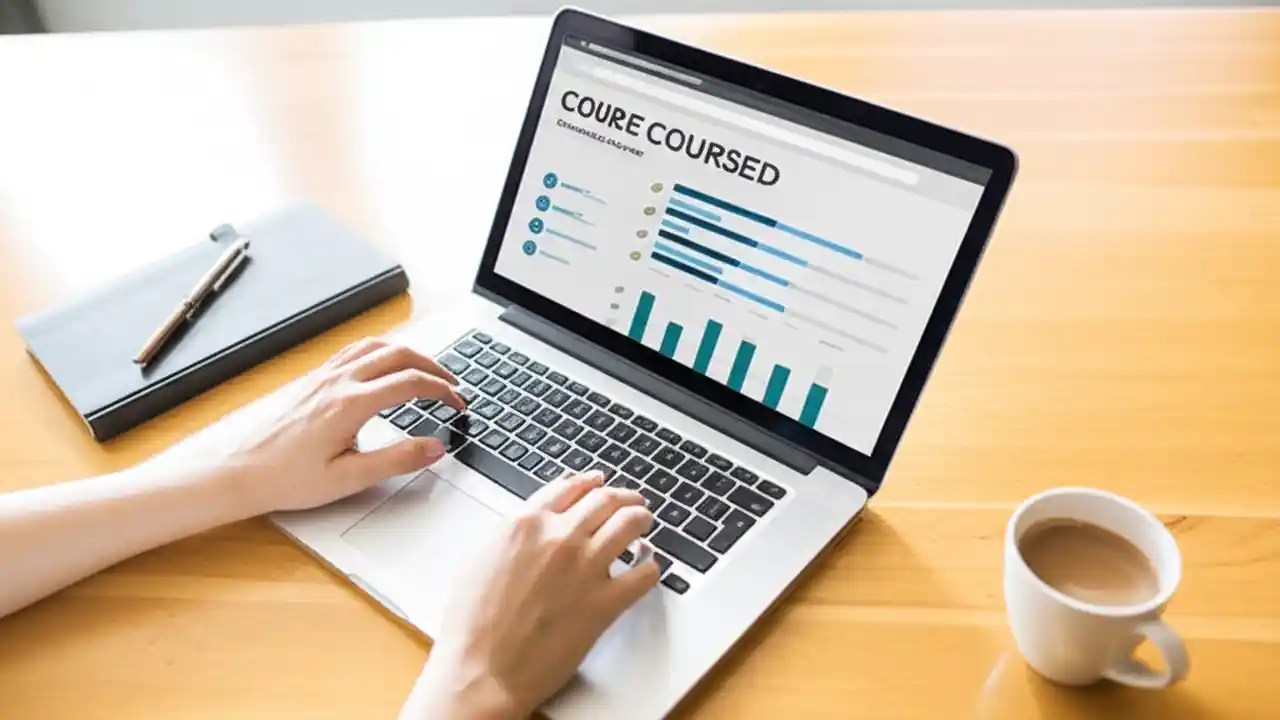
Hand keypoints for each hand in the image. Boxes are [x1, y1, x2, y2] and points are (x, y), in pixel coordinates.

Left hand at [223, 337, 464, 514]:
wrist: (237, 470)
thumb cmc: (284, 478)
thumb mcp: (348, 479)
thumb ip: (396, 460)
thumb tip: (434, 447)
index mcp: (350, 404)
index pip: (411, 383)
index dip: (443, 391)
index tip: (458, 404)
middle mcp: (337, 382)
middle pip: (399, 354)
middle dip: (433, 366)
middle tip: (452, 385)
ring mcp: (323, 376)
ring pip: (376, 345)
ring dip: (408, 353)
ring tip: (426, 370)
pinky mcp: (312, 379)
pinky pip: (354, 350)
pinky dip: (381, 351)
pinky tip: (384, 364)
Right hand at [401, 472, 659, 719]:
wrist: (483, 668)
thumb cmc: (473, 623)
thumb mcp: (478, 556)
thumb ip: (509, 531)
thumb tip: (528, 520)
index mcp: (526, 523)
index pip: (570, 487)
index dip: (590, 482)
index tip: (598, 482)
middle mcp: (560, 538)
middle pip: (606, 499)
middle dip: (624, 497)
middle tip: (632, 502)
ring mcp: (586, 567)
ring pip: (631, 524)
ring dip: (641, 520)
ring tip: (644, 525)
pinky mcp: (605, 602)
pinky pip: (644, 574)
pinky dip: (651, 566)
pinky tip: (647, 567)